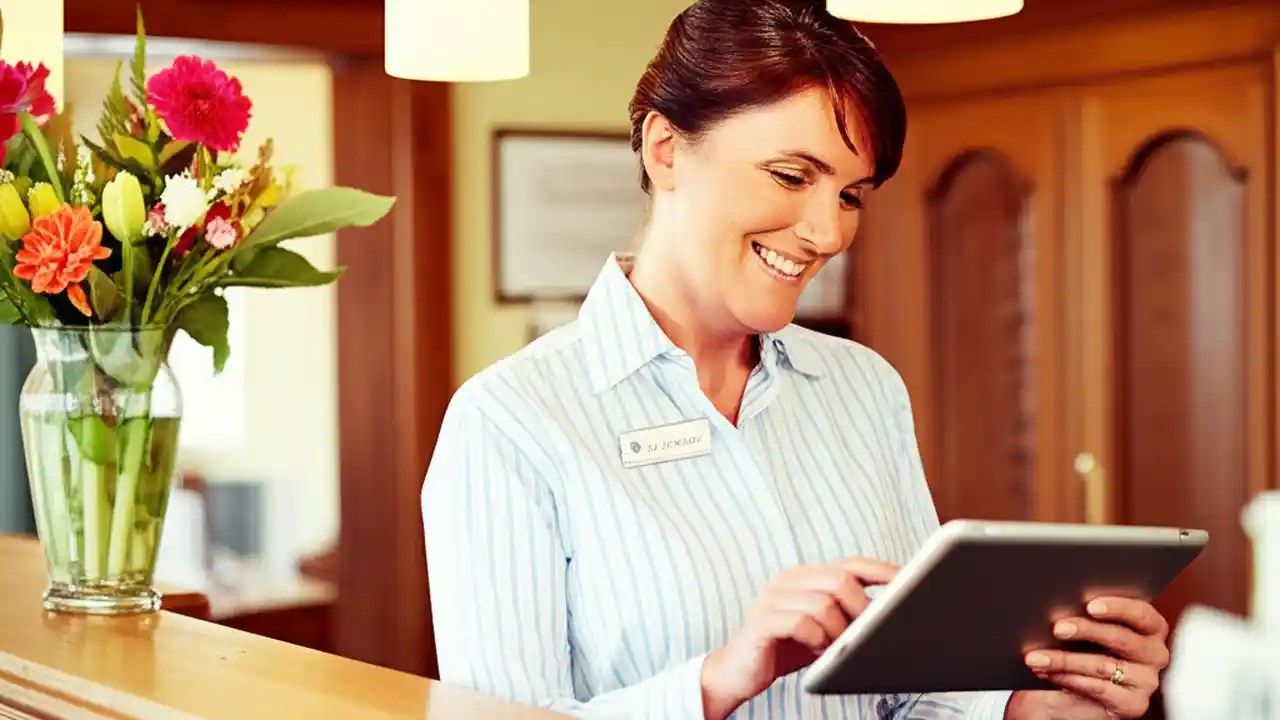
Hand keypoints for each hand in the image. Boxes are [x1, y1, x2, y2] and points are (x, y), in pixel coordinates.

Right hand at [700, 558, 897, 719]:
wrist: (739, 670)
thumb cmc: (785, 648)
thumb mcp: (821, 626)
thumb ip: (844, 612)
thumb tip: (889, 609)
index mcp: (804, 576)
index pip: (848, 563)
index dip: (879, 570)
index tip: (905, 580)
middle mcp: (787, 580)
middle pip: (840, 580)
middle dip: (860, 609)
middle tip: (865, 633)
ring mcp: (772, 598)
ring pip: (823, 604)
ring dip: (836, 632)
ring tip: (832, 648)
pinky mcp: (762, 621)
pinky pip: (801, 623)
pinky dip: (816, 640)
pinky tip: (814, 651)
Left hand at [1008, 597, 1171, 718]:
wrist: (1071, 694)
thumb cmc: (1079, 652)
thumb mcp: (1084, 631)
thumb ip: (1083, 615)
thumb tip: (1059, 602)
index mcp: (1149, 628)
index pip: (1142, 614)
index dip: (1118, 608)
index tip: (1090, 605)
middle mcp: (1154, 654)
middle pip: (1122, 638)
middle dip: (1086, 630)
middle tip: (1057, 628)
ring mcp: (1146, 681)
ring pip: (1103, 665)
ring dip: (1064, 659)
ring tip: (1037, 656)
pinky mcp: (1133, 704)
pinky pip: (1097, 688)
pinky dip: (1067, 678)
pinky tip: (1048, 672)